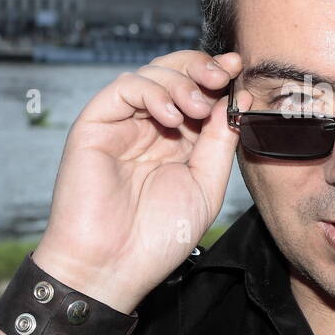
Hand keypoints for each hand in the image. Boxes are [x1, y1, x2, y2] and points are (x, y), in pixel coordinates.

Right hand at [32, 50, 253, 310]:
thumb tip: (238, 99)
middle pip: (175, 73)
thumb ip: (221, 142)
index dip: (219, 76)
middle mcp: (148, 127)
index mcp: (177, 141)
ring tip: (199, 108)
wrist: (113, 266)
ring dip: (181, 81)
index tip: (240, 69)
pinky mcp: (94, 124)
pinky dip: (152, 92)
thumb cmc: (157, 237)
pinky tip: (171, 117)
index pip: (199, 92)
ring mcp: (121, 124)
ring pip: (151, 74)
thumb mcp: (206, 187)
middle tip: (224, 75)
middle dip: (202, 67)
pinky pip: (124, 88)